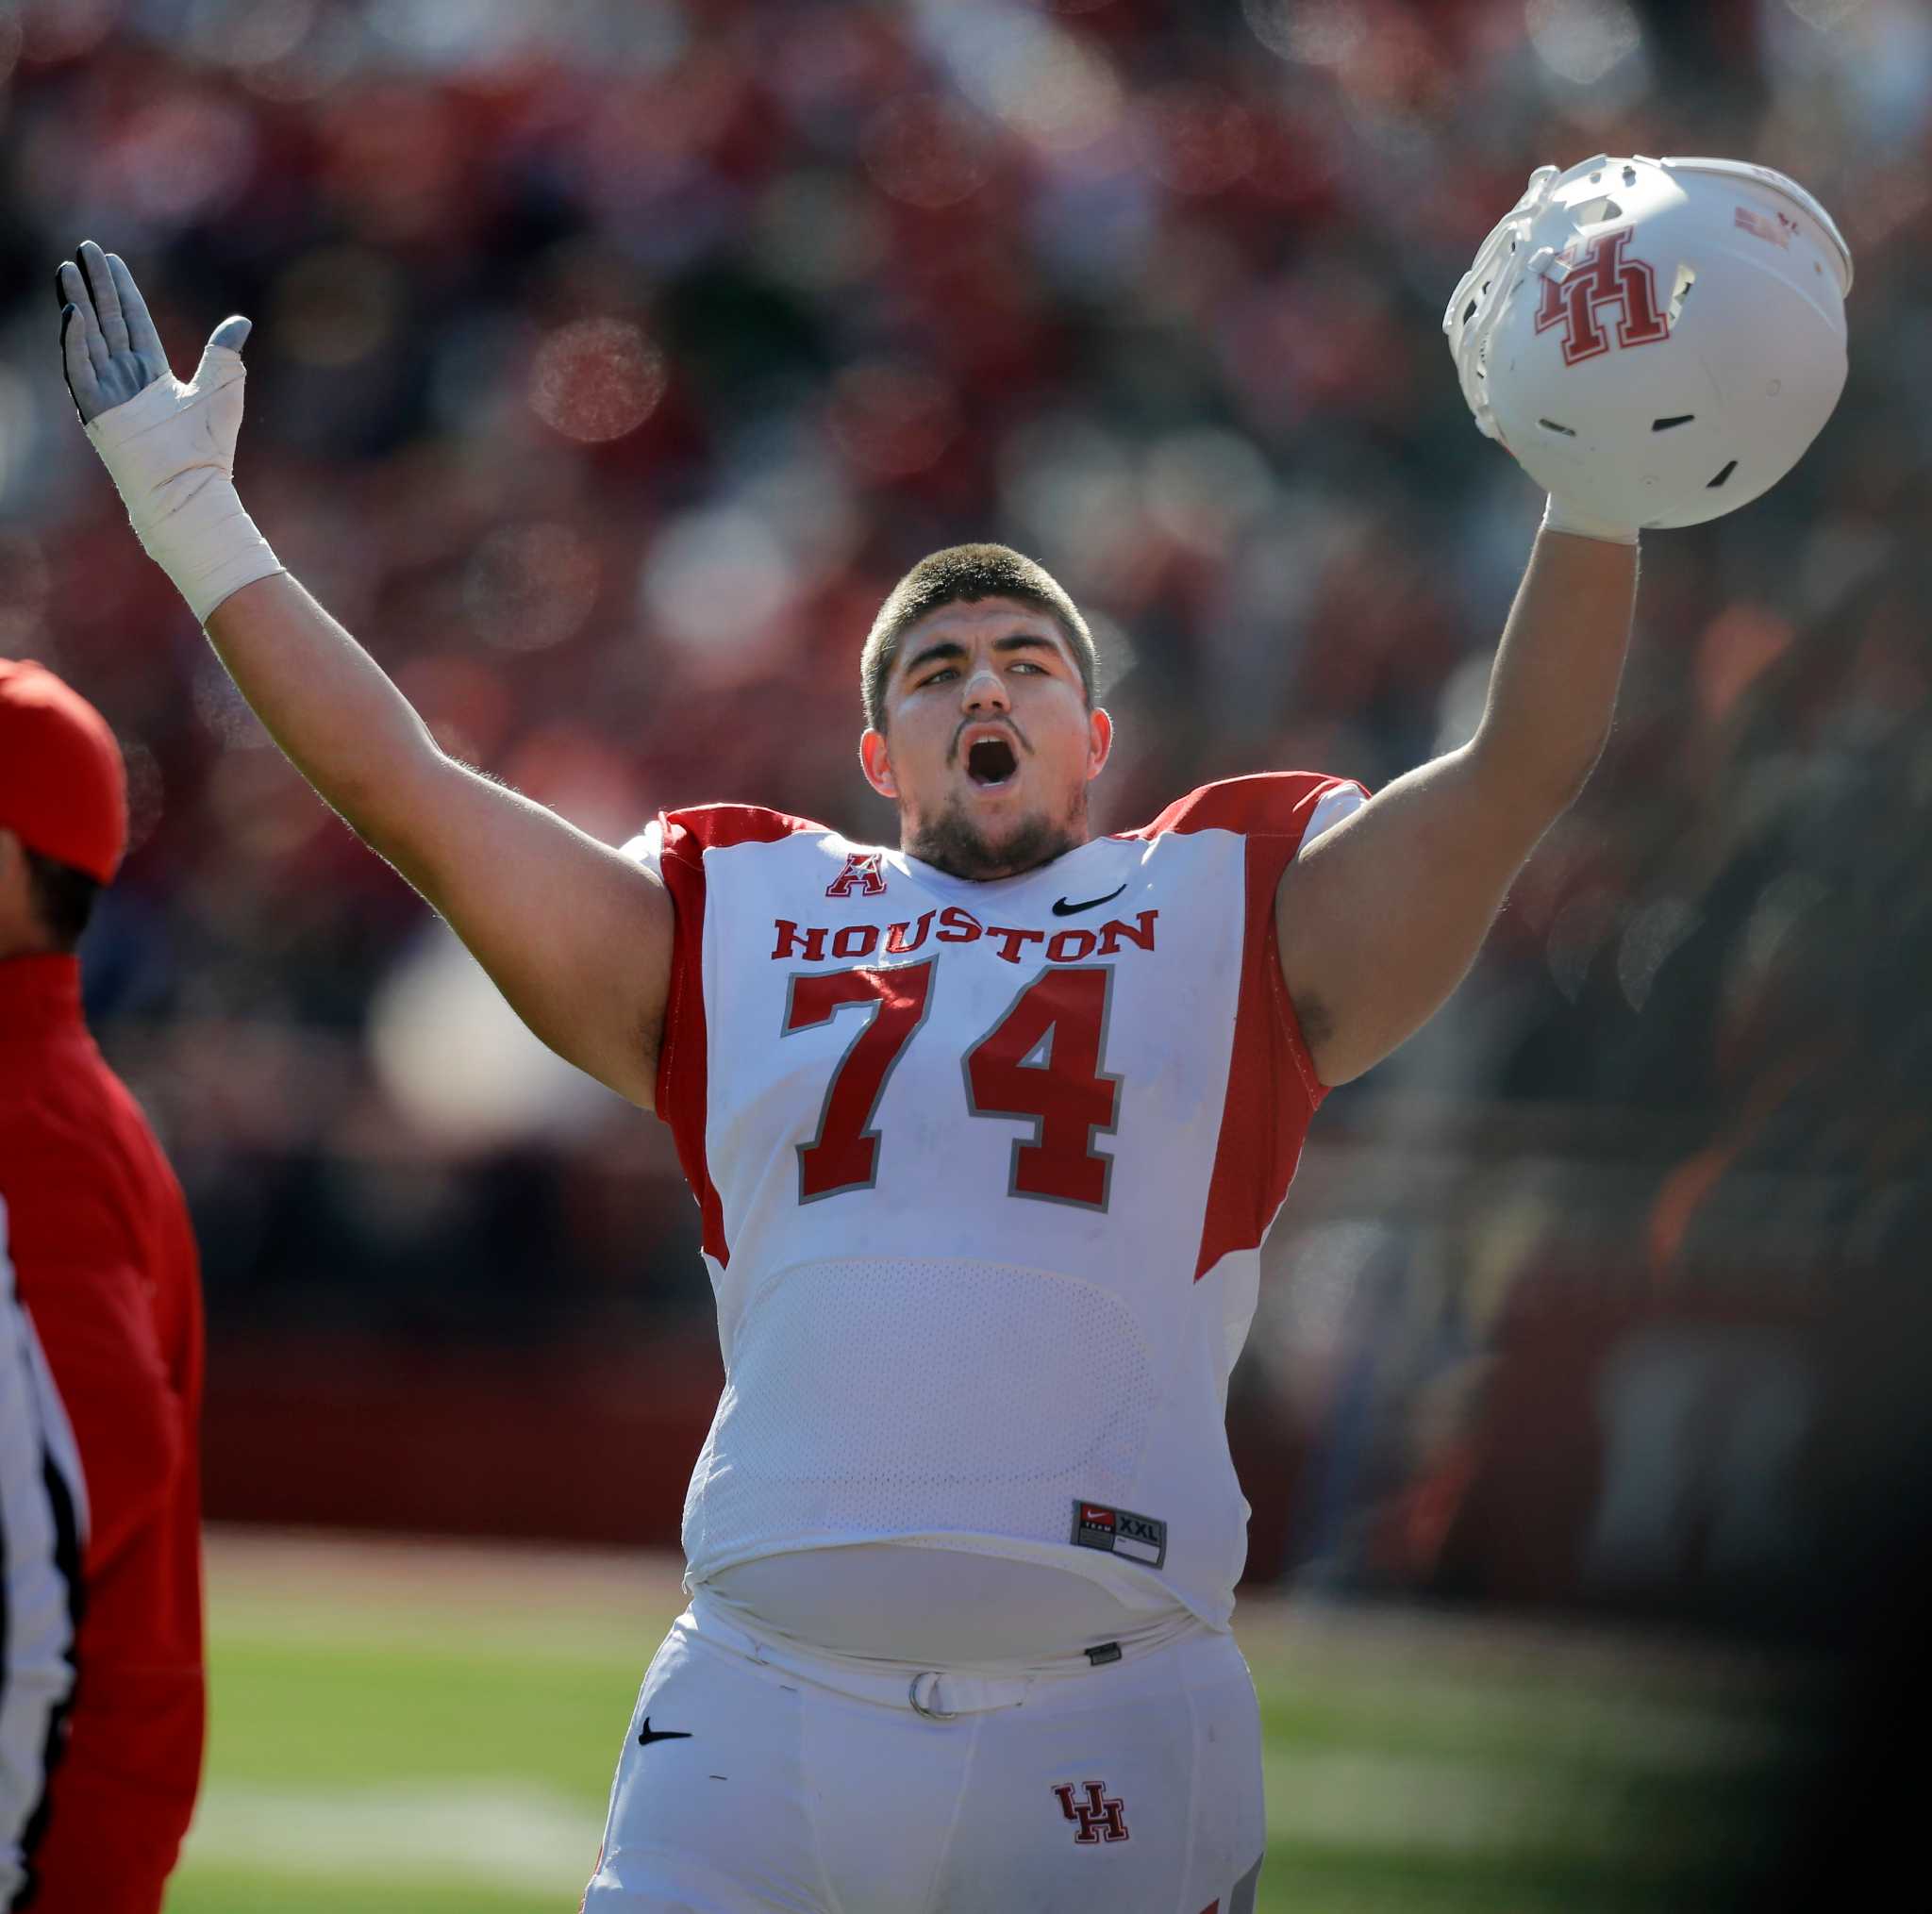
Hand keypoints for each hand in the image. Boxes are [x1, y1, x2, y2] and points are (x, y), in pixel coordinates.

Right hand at [56, 240, 278, 622]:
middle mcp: (127, 382)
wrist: (192, 489)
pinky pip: (79, 370)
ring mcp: (108, 396)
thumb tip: (241, 320)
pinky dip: (75, 342)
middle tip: (84, 248)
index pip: (133, 322)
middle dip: (95, 285)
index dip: (123, 291)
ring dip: (77, 302)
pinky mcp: (95, 412)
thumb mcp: (221, 388)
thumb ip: (224, 352)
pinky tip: (73, 313)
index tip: (112, 259)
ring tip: (66, 268)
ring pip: (87, 338)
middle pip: (107, 321)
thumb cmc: (209, 449)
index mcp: (154, 376)